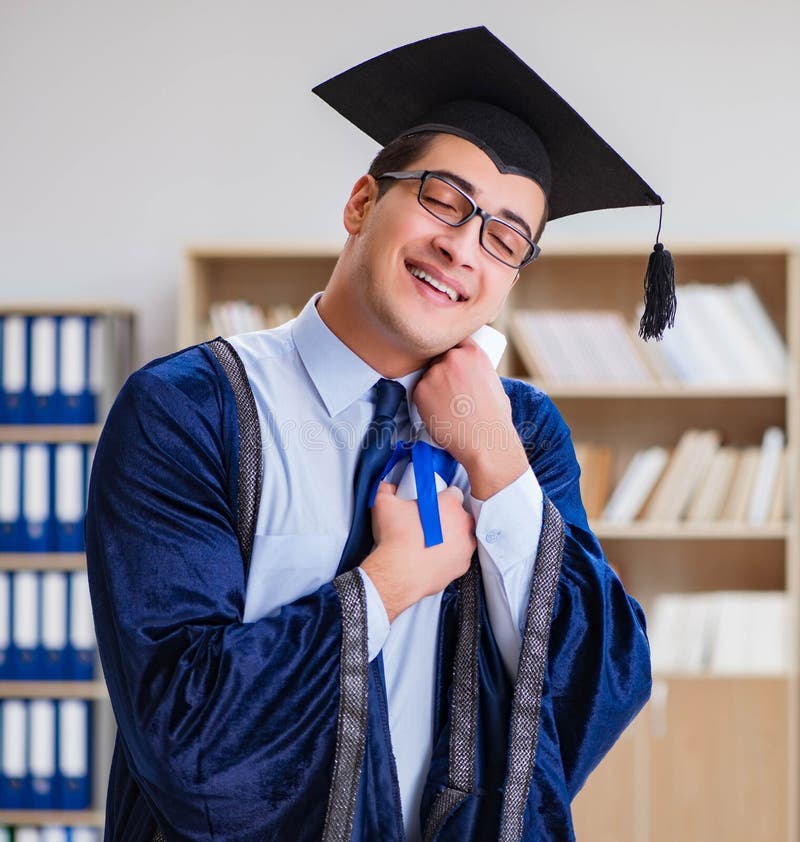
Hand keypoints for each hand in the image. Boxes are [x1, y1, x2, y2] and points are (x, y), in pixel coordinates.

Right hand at [361, 482, 476, 621]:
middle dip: (447, 517)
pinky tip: (433, 556)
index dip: (442, 496)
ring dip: (451, 537)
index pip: (454, 492)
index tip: (433, 502)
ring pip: (462, 536)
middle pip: (460, 514)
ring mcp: (465, 546)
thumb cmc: (396, 541)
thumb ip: (386, 489)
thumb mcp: (384, 504)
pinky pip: (459, 557)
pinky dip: (450, 556)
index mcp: (450, 504)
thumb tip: (387, 488)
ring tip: (430, 540)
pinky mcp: (462, 566)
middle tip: (428, 522)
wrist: (398, 573)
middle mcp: (462, 524)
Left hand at [412, 338, 528, 499]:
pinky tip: (439, 412)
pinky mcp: (421, 390)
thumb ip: (476, 370)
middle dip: (441, 369)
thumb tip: (467, 372)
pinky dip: (425, 401)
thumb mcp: (493, 381)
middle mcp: (452, 358)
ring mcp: (435, 373)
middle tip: (449, 389)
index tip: (452, 360)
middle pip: (438, 356)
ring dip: (432, 386)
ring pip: (428, 375)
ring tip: (447, 406)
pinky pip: (419, 391)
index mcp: (473, 353)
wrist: (486, 441)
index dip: (452, 349)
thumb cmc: (494, 418)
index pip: (455, 339)